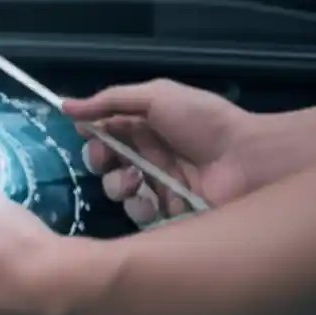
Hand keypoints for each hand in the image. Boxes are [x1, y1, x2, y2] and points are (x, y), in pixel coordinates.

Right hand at [63, 79, 256, 224]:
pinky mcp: (170, 216)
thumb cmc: (205, 123)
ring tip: (137, 184)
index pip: (106, 135)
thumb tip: (64, 107)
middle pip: (107, 166)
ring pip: (120, 193)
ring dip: (120, 188)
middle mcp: (151, 157)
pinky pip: (141, 217)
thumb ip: (110, 101)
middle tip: (111, 163)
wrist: (251, 163)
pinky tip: (157, 202)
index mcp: (147, 127)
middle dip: (102, 165)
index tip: (91, 140)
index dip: (94, 139)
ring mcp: (160, 188)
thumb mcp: (157, 97)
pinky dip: (143, 209)